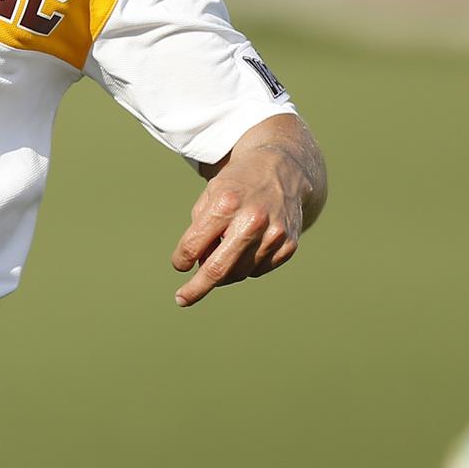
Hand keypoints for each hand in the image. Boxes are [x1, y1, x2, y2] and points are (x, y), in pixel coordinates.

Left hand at [170, 114, 321, 307]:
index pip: (193, 244)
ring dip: (224, 272)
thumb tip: (199, 268)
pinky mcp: (289, 245)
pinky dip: (246, 265)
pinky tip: (245, 247)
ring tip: (221, 253)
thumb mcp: (211, 195)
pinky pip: (258, 269)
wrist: (282, 168)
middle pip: (218, 269)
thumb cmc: (237, 184)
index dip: (181, 259)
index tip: (179, 265)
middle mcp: (253, 220)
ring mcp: (274, 234)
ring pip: (239, 273)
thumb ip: (200, 230)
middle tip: (181, 299)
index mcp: (227, 203)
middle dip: (196, 288)